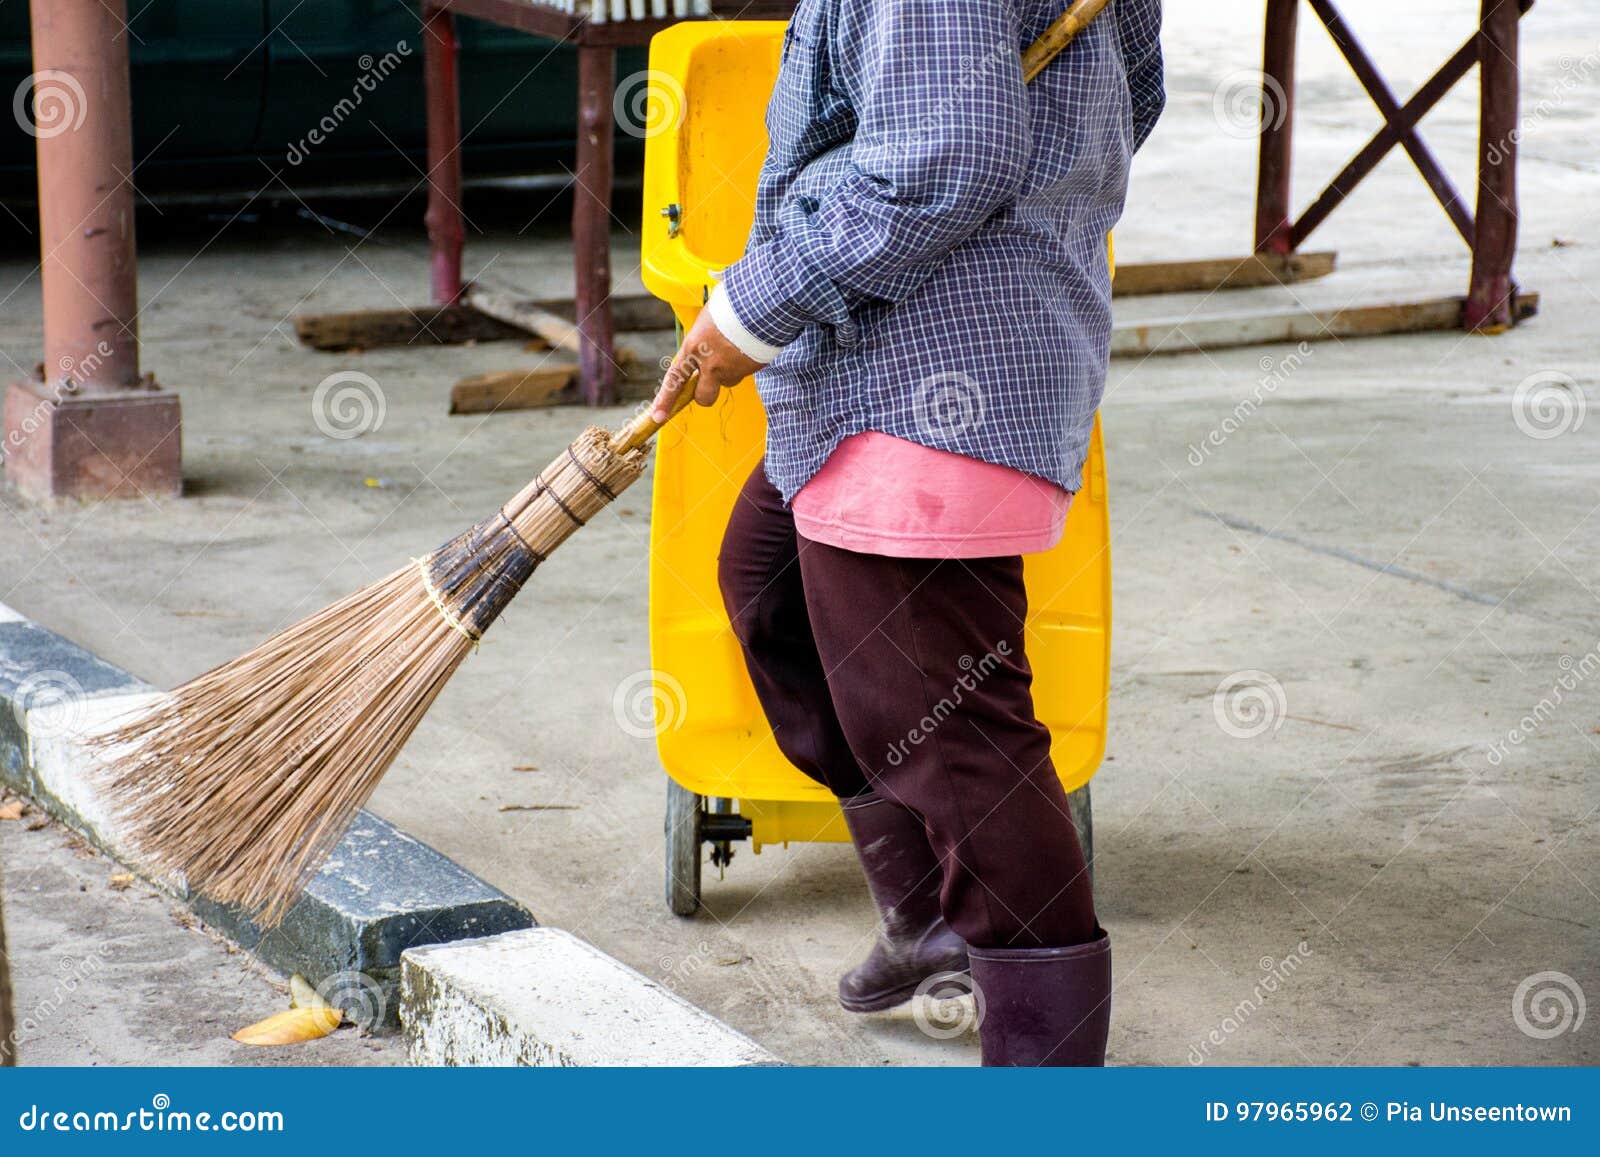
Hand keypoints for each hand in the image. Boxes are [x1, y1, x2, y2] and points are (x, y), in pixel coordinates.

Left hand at [650, 308, 765, 423]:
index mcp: (694, 347)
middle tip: (710, 380)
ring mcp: (732, 369)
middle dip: (705, 394)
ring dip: (730, 370)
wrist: (760, 303)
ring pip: (729, 380)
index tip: (658, 417)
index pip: (675, 379)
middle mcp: (711, 364)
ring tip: (737, 346)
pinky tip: (750, 343)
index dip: (665, 399)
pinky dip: (747, 361)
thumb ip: (700, 341)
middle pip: (704, 397)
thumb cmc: (730, 305)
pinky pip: (746, 371)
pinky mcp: (751, 370)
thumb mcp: (706, 320)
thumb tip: (701, 351)